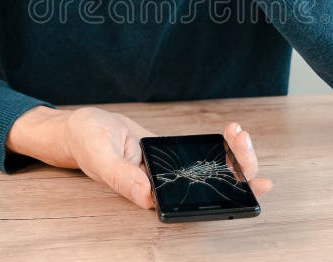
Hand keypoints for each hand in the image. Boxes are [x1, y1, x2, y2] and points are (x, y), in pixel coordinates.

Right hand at [8, 107, 274, 209]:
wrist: (80, 127)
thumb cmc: (85, 143)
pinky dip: (220, 145)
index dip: (228, 197)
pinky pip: (202, 153)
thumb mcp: (100, 157)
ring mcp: (170, 170)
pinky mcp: (172, 154)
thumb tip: (147, 197)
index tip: (252, 182)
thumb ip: (122, 177)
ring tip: (239, 133)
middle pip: (213, 186)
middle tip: (243, 142)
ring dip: (233, 156)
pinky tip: (232, 132)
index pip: (195, 203)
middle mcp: (164, 186)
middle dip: (239, 168)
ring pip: (211, 170)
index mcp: (149, 195)